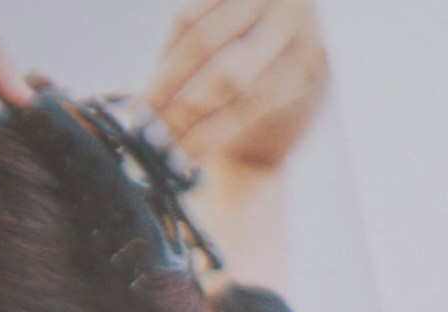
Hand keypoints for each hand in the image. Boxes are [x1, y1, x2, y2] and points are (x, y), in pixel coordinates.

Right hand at [143, 0, 330, 179]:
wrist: (291, 16)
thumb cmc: (284, 71)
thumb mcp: (285, 98)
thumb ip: (243, 118)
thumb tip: (185, 157)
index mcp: (307, 61)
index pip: (252, 103)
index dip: (210, 132)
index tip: (176, 159)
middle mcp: (288, 22)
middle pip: (226, 72)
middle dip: (184, 109)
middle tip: (151, 138)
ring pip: (197, 40)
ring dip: (163, 80)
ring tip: (139, 112)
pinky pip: (185, 18)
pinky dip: (167, 52)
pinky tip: (156, 79)